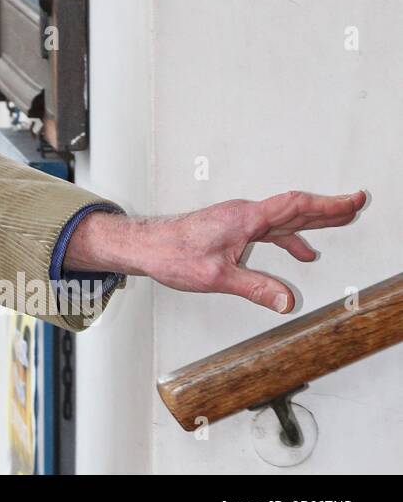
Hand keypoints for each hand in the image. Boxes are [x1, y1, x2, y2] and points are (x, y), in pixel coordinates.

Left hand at [67, 190, 367, 312]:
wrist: (146, 245)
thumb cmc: (172, 254)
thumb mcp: (217, 276)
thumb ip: (255, 287)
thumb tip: (287, 300)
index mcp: (244, 218)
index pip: (295, 206)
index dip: (327, 204)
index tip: (353, 201)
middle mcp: (243, 214)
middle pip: (294, 208)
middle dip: (328, 208)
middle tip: (356, 205)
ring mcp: (237, 220)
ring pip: (283, 218)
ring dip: (312, 221)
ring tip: (340, 222)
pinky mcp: (231, 228)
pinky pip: (269, 229)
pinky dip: (289, 238)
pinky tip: (301, 252)